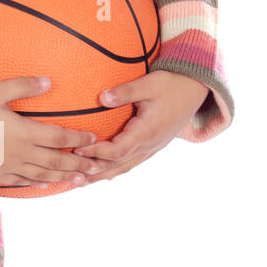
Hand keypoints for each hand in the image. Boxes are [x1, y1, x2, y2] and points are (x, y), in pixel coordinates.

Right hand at [0, 76, 99, 187]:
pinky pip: (21, 181)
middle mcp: (19, 152)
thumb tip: (50, 82)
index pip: (59, 137)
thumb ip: (22, 86)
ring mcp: (7, 166)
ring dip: (63, 177)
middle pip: (55, 160)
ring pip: (42, 174)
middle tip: (97, 168)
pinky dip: (37, 182)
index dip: (79, 138)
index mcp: (22, 131)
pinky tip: (45, 183)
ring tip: (80, 181)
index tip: (94, 139)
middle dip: (78, 164)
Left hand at [73, 72, 209, 182]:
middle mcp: (150, 144)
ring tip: (83, 182)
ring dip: (104, 174)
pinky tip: (106, 173)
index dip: (95, 152)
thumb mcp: (148, 84)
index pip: (117, 150)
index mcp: (146, 131)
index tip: (75, 150)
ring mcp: (153, 146)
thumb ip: (124, 92)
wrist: (195, 89)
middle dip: (95, 170)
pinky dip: (117, 169)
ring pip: (126, 166)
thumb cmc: (170, 85)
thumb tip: (101, 98)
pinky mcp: (154, 145)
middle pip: (119, 164)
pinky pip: (134, 162)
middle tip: (71, 175)